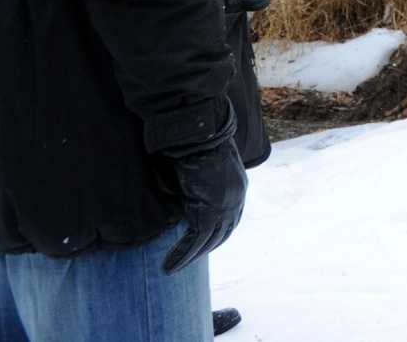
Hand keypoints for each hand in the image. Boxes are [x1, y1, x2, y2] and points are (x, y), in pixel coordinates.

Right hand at [161, 117, 247, 272]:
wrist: (202, 137)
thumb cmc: (199, 147)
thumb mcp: (204, 170)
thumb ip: (201, 186)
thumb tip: (184, 198)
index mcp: (238, 189)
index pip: (231, 220)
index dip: (216, 234)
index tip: (202, 244)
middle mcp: (236, 201)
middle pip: (221, 234)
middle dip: (204, 249)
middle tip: (186, 261)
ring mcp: (225, 208)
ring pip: (207, 242)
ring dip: (189, 258)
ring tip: (171, 269)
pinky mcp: (209, 212)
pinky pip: (195, 242)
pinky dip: (181, 256)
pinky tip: (169, 266)